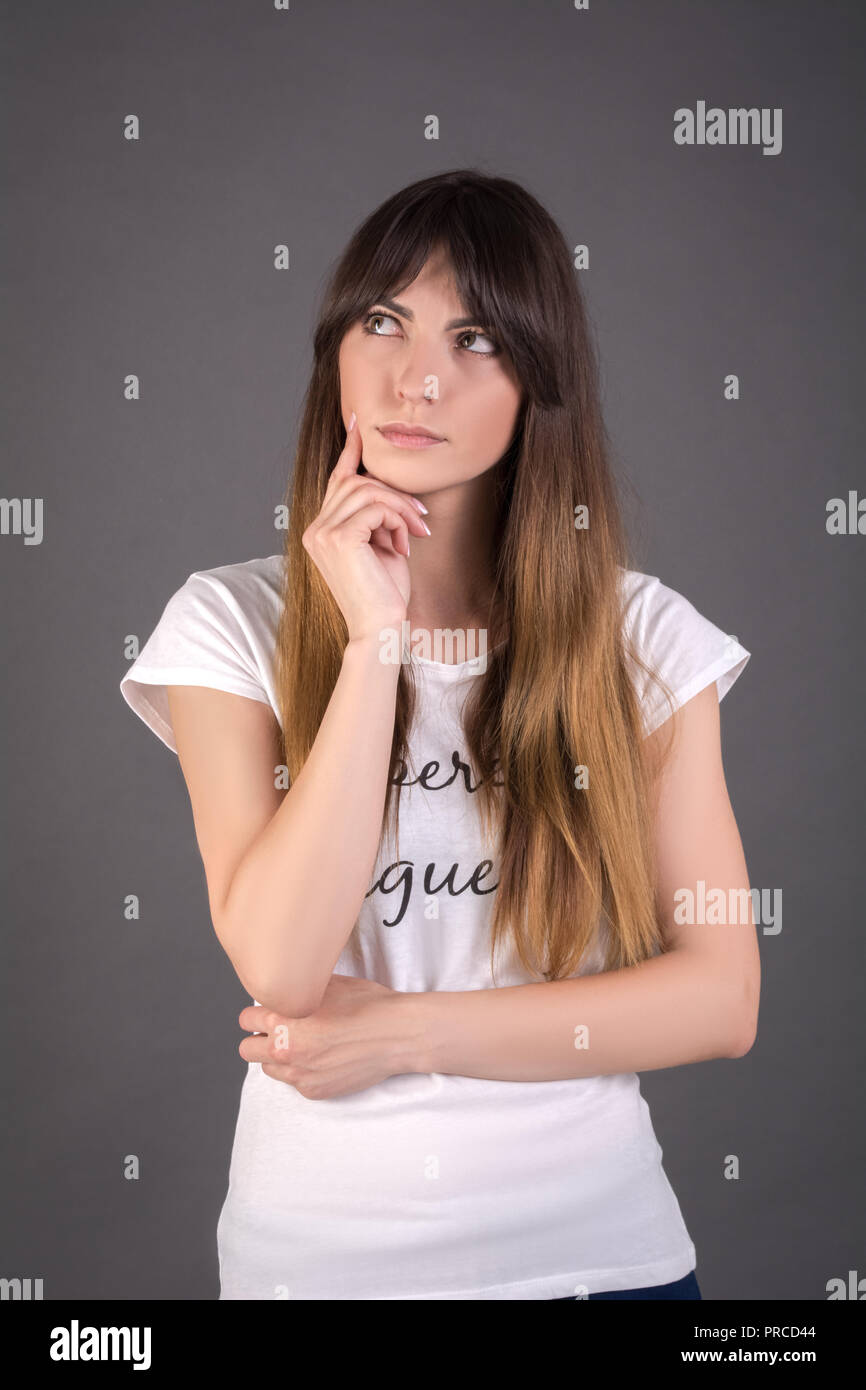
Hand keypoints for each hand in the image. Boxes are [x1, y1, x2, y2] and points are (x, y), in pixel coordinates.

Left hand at [238, 974, 422, 1098]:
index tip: (270, 1012)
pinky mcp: (314, 1091)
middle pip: (247, 1050)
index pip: (246, 1020)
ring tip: (303, 1044)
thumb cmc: (368, 1006)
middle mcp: (286, 1050)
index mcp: (284, 1020)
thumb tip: (285, 989)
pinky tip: (322, 1058)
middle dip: (259, 1039)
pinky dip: (301, 1071)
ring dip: (278, 1057)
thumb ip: (298, 990)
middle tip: (279, 1030)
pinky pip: (293, 1082)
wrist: (397, 1035)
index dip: (259, 1013)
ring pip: (268, 1070)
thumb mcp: (328, 984)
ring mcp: (300, 1075)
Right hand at [301, 412, 430, 643]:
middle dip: (394, 494)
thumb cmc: (384, 594)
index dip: (348, 450)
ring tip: (417, 533)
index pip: (335, 481)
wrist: (380, 628)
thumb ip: (377, 516)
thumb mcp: (381, 545)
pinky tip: (405, 544)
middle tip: (421, 518)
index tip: (358, 424)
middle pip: (357, 481)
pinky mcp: (339, 538)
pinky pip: (376, 508)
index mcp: (320, 530)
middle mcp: (314, 529)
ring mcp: (322, 532)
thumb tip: (388, 488)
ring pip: (368, 490)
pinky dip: (398, 520)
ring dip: (400, 508)